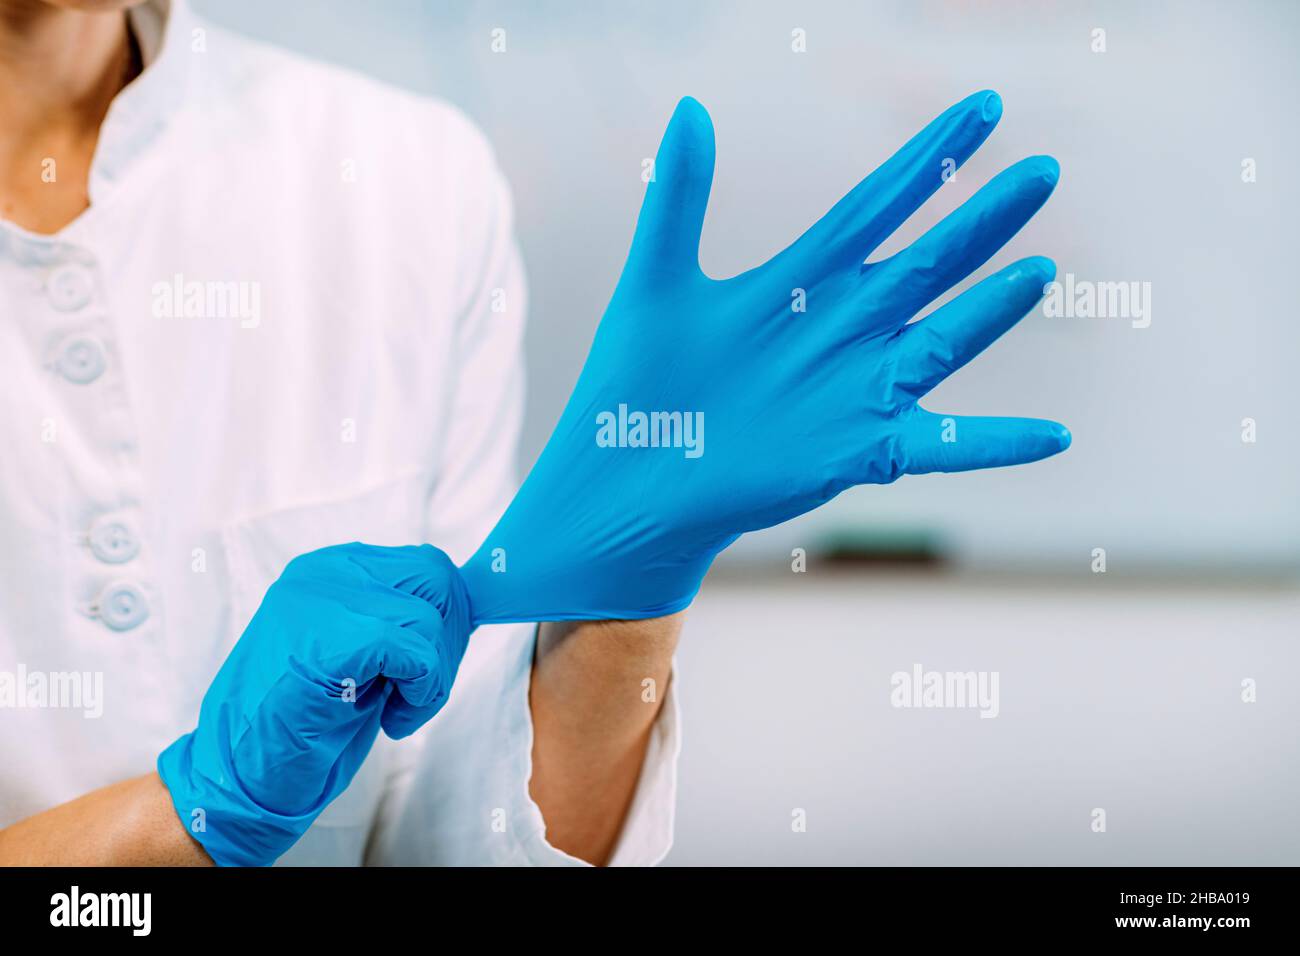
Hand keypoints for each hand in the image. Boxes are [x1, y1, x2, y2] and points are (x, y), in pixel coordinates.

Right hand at [158, 543, 471, 865]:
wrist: (242, 771)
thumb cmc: (304, 719)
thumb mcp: (356, 650)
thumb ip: (397, 616)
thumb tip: (465, 602)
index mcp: (328, 568)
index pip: (425, 566)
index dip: (446, 620)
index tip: (428, 669)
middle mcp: (324, 573)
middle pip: (436, 580)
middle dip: (447, 641)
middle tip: (420, 690)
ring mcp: (322, 601)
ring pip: (430, 621)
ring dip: (432, 679)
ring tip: (396, 711)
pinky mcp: (331, 642)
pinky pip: (418, 654)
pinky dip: (422, 695)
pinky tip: (391, 720)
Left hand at [461, 91, 1068, 623]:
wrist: (625, 483)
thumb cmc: (638, 386)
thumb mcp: (656, 281)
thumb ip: (679, 197)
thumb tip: (691, 107)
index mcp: (800, 281)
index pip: (879, 204)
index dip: (930, 156)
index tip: (983, 106)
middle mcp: (842, 330)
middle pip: (927, 263)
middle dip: (984, 217)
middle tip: (1043, 170)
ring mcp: (854, 391)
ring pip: (941, 342)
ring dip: (990, 312)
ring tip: (1041, 272)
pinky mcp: (856, 450)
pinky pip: (939, 447)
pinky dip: (994, 443)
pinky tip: (1053, 436)